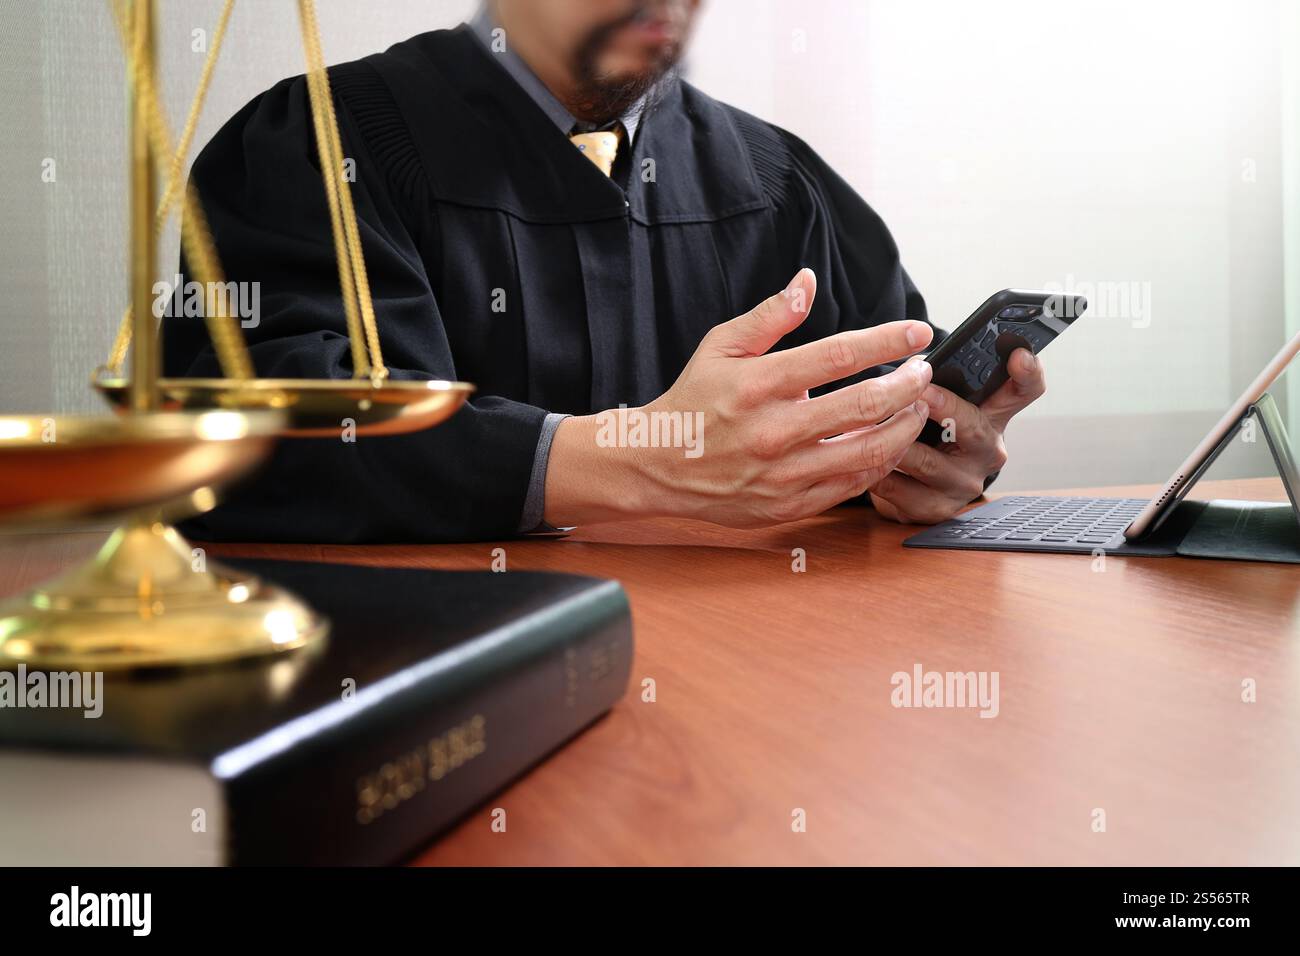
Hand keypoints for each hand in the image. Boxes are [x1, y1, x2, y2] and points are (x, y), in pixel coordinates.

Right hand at [544, 268, 934, 527]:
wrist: (656, 466)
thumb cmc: (692, 402)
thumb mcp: (721, 347)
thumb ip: (770, 316)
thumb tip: (808, 281)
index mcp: (760, 384)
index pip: (840, 355)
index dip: (888, 340)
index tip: (918, 333)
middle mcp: (774, 431)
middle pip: (865, 406)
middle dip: (908, 386)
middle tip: (922, 372)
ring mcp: (783, 473)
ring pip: (868, 451)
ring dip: (903, 427)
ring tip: (914, 409)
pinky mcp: (787, 504)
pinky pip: (850, 485)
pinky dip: (878, 463)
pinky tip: (886, 444)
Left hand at [869, 348, 1045, 523]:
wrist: (914, 485)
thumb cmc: (928, 431)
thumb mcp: (941, 403)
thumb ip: (939, 380)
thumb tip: (915, 366)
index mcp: (994, 415)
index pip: (1025, 390)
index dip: (1027, 372)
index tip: (1018, 353)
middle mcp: (988, 452)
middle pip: (974, 427)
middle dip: (944, 407)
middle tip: (919, 391)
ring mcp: (964, 485)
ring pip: (927, 461)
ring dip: (893, 442)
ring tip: (866, 425)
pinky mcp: (935, 510)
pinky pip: (898, 490)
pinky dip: (874, 473)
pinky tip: (856, 459)